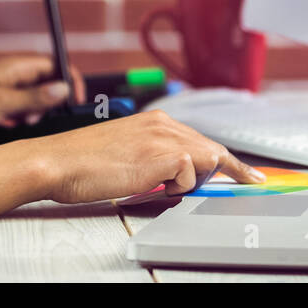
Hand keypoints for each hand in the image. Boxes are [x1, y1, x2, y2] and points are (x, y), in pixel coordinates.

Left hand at [0, 56, 86, 131]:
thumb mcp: (3, 103)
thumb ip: (35, 98)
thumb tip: (65, 89)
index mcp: (17, 66)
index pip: (55, 65)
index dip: (70, 80)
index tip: (76, 101)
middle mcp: (13, 73)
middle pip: (47, 82)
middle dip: (50, 101)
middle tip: (38, 118)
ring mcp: (5, 86)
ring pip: (33, 97)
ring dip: (34, 111)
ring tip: (22, 123)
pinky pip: (19, 106)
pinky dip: (20, 116)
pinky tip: (9, 126)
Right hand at [37, 110, 265, 203]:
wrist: (57, 162)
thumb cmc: (81, 163)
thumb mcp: (125, 155)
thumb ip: (152, 159)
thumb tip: (174, 178)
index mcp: (153, 120)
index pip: (201, 140)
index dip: (228, 160)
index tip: (249, 173)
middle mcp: (162, 123)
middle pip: (212, 149)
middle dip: (229, 170)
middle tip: (248, 183)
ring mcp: (163, 136)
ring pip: (207, 158)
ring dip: (193, 180)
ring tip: (162, 187)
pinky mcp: (163, 154)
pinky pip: (190, 173)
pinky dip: (178, 186)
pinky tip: (153, 186)